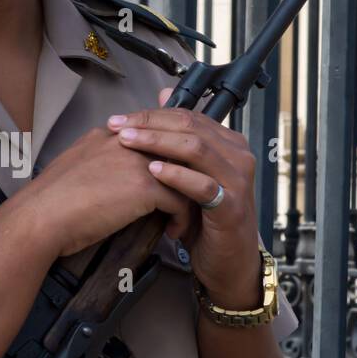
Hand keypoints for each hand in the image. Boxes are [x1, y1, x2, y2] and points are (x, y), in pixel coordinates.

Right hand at [14, 123, 197, 258]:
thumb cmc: (48, 205)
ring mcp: (136, 162)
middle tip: (188, 195)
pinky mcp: (144, 188)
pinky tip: (173, 231)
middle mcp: (124, 142)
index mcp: (105, 136)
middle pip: (172, 149)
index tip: (171, 177)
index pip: (149, 136)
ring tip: (184, 218)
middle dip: (184, 173)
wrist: (39, 217)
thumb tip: (105, 181)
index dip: (164, 157)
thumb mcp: (72, 171)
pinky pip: (180, 200)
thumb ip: (95, 167)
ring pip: (182, 175)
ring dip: (187, 197)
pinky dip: (182, 217)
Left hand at [107, 88, 262, 306]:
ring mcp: (238, 180)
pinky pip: (202, 185)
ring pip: (196, 149)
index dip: (151, 115)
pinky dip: (176, 175)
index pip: (188, 116)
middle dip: (150, 124)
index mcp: (228, 143)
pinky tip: (153, 172)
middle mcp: (237, 156)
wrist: (227, 263)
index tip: (119, 119)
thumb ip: (178, 138)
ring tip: (129, 143)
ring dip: (158, 143)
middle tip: (118, 127)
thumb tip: (162, 95)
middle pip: (190, 126)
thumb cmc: (206, 219)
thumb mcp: (190, 174)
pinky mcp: (232, 206)